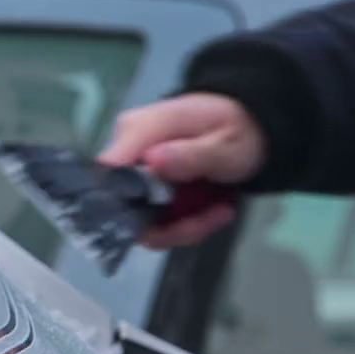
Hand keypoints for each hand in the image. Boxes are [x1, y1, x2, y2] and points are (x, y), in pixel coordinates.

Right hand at [99, 92, 264, 249]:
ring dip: (183, 228)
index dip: (131, 205)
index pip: (109, 172)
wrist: (244, 125)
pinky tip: (213, 212)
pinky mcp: (144, 191)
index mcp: (139, 129)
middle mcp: (128, 152)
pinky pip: (155, 222)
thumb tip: (152, 161)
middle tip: (211, 216)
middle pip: (126, 206)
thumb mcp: (225, 144)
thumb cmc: (235, 128)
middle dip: (171, 224)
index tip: (174, 220)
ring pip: (142, 222)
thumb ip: (192, 155)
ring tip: (219, 213)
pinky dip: (185, 225)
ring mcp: (134, 173)